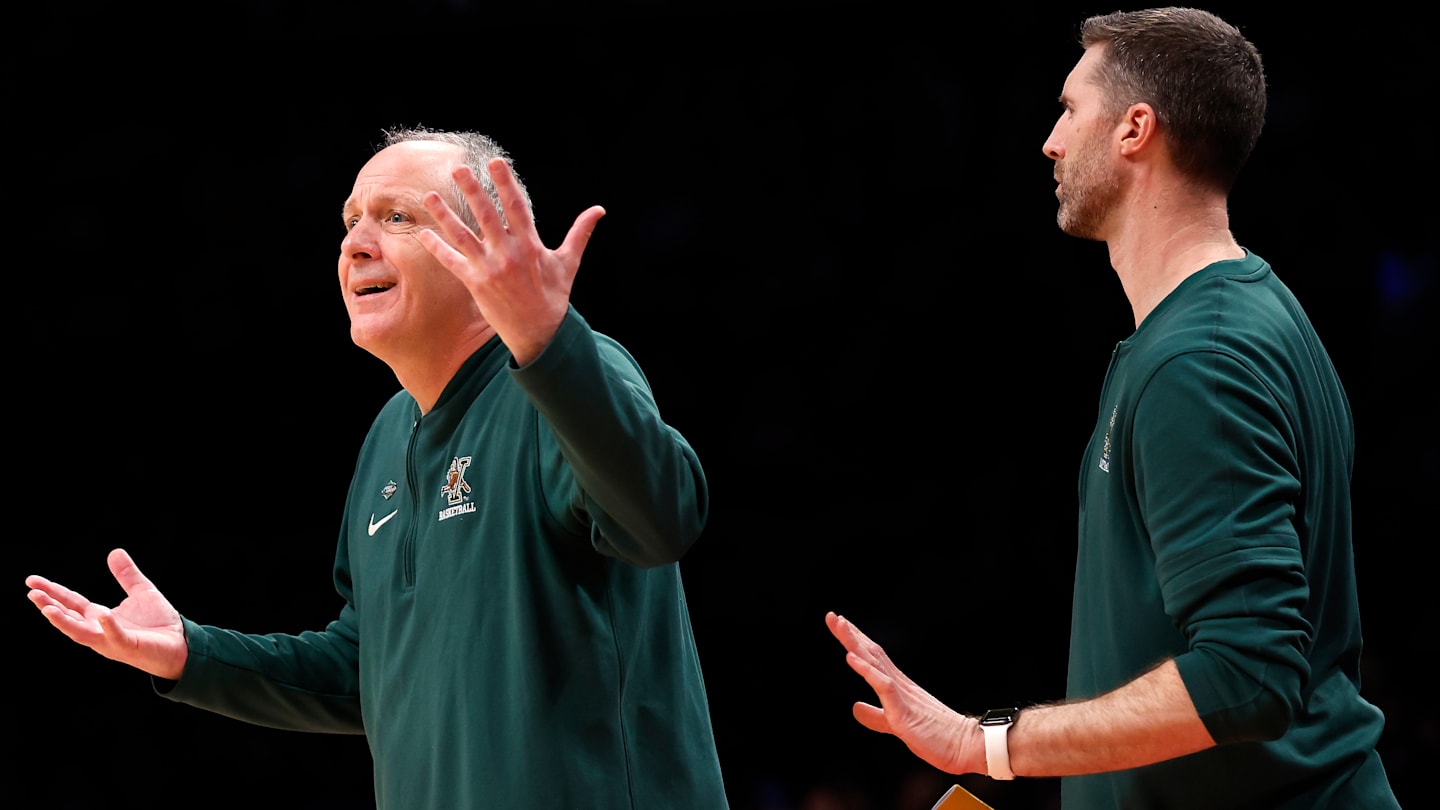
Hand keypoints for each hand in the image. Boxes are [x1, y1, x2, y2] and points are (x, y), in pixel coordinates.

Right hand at [27, 548, 187, 679]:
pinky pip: (116, 637)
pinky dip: (108, 626)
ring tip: (48, 609)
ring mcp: (111, 640)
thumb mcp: (141, 592)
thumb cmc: (158, 623)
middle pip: (69, 617)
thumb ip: (127, 575)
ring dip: (64, 622)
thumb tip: (114, 552)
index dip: (52, 592)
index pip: (70, 603)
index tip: (32, 581)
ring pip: (82, 633)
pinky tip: (102, 614)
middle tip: (32, 593)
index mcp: (99, 617)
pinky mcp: (129, 646)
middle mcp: (99, 630)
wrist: (181, 644)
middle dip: (49, 606)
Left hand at [418, 157, 606, 365]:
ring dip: (445, 215)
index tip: (495, 162)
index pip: (517, 206)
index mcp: (531, 244)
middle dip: (472, 190)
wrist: (540, 333)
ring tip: (429, 195)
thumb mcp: (569, 262)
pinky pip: (452, 262)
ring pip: (463, 236)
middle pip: (486, 215)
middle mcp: (509, 254)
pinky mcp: (476, 284)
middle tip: (458, 169)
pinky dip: (437, 248)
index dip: (505, 183)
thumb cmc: (554, 296)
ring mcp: (490, 269)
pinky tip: (422, 233)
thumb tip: (599, 210)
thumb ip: (580, 233)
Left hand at [825, 611, 982, 774]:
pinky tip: (851, 657)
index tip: (840, 624)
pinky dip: (866, 669)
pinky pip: (883, 685)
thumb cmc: (935, 735)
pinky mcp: (904, 709)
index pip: (873, 657)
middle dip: (850, 634)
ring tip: (839, 624)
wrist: (965, 746)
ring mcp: (902, 694)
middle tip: (832, 616)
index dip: (855, 641)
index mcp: (897, 686)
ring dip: (855, 642)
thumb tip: (854, 707)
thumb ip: (875, 716)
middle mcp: (899, 683)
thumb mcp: (896, 724)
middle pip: (870, 653)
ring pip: (875, 662)